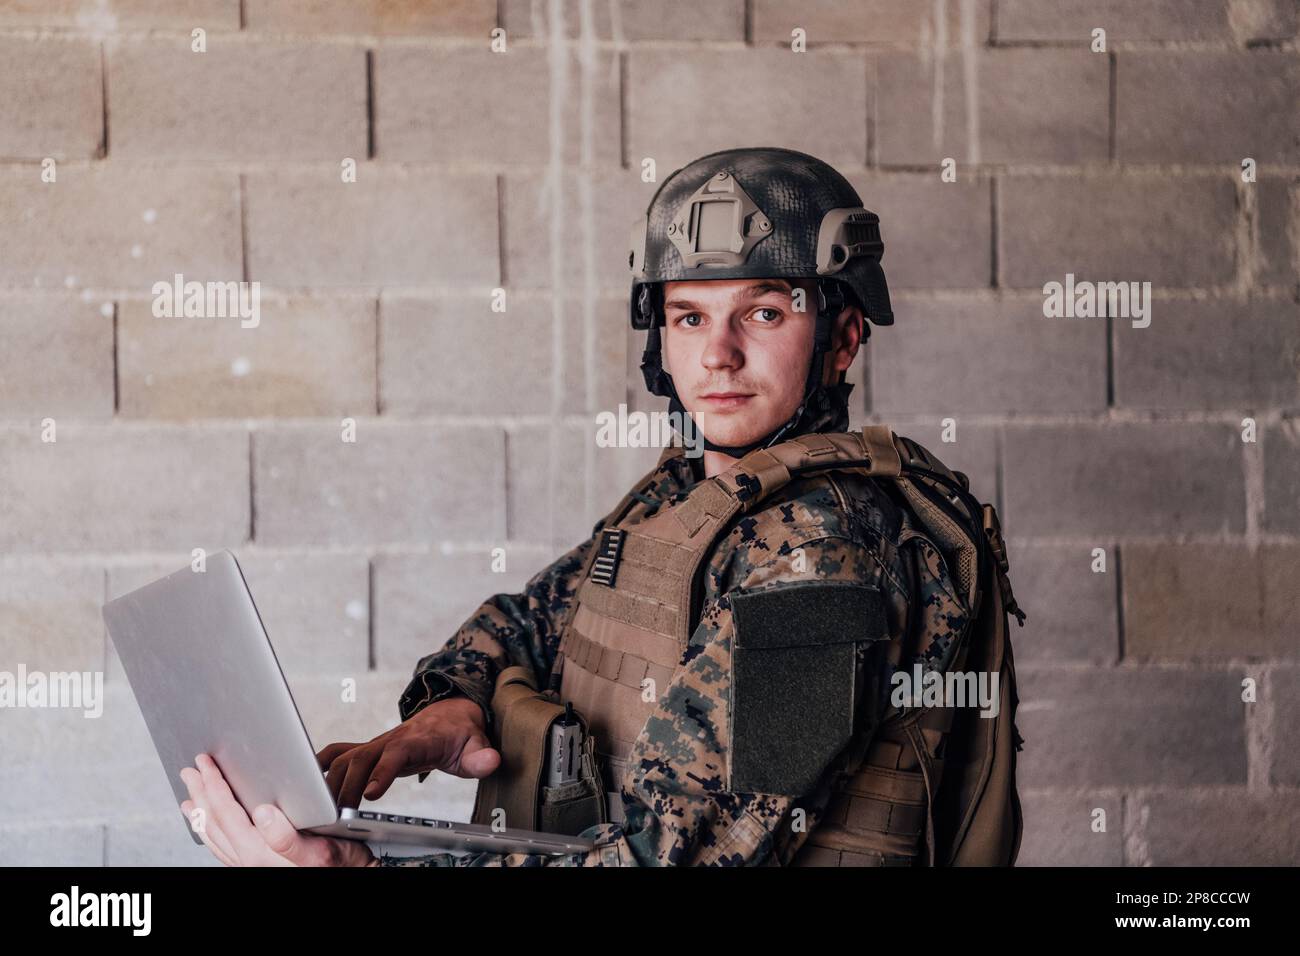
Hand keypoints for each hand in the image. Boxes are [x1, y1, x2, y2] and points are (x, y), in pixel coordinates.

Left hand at [179, 753, 377, 866]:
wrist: (349, 878)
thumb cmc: (338, 865)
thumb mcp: (319, 849)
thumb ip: (286, 837)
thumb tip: (263, 813)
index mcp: (259, 854)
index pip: (226, 813)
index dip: (214, 786)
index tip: (206, 765)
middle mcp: (248, 861)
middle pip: (213, 822)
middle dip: (200, 793)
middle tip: (190, 770)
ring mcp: (247, 865)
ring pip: (213, 836)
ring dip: (200, 811)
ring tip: (191, 796)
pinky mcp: (254, 866)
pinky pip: (220, 847)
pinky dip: (209, 831)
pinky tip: (210, 825)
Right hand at [315, 694, 499, 807]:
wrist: (451, 712)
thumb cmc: (461, 732)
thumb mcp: (477, 744)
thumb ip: (482, 755)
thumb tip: (491, 761)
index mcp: (417, 739)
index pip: (396, 754)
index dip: (382, 772)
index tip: (371, 794)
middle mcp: (391, 740)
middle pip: (360, 758)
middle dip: (346, 785)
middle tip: (337, 814)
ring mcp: (377, 744)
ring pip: (345, 758)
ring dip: (330, 781)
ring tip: (320, 808)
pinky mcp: (369, 749)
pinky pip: (339, 753)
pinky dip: (320, 764)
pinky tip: (306, 780)